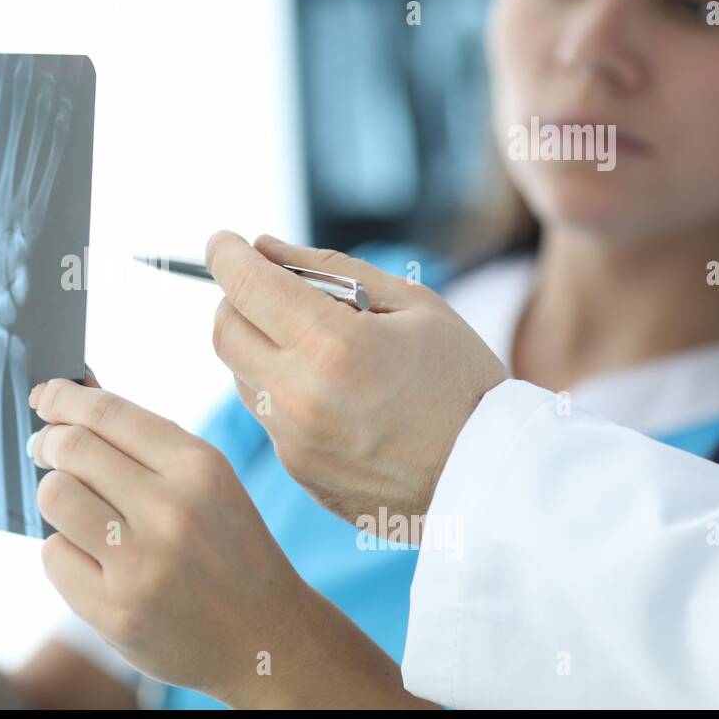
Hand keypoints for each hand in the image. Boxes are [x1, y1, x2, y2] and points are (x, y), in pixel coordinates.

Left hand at [26, 375, 317, 703]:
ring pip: (54, 496)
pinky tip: (94, 559)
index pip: (108, 412)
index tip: (45, 396)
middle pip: (71, 448)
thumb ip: (144, 440)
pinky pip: (53, 555)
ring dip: (54, 496)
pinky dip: (64, 551)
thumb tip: (74, 390)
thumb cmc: (227, 548)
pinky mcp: (115, 612)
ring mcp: (141, 565)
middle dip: (48, 443)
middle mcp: (171, 511)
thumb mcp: (207, 482)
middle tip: (44, 449)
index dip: (63, 397)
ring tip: (75, 506)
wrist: (264, 638)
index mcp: (199, 468)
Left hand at [206, 230, 507, 529]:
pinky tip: (335, 393)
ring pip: (241, 375)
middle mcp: (300, 397)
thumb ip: (330, 269)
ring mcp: (294, 441)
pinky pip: (268, 416)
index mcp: (333, 346)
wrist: (494, 477)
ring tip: (319, 346)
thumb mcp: (414, 303)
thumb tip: (264, 247)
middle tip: (269, 289)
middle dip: (237, 299)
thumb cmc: (463, 379)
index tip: (224, 241)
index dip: (225, 254)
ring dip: (259, 347)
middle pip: (225, 331)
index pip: (245, 286)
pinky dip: (282, 391)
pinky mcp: (298, 471)